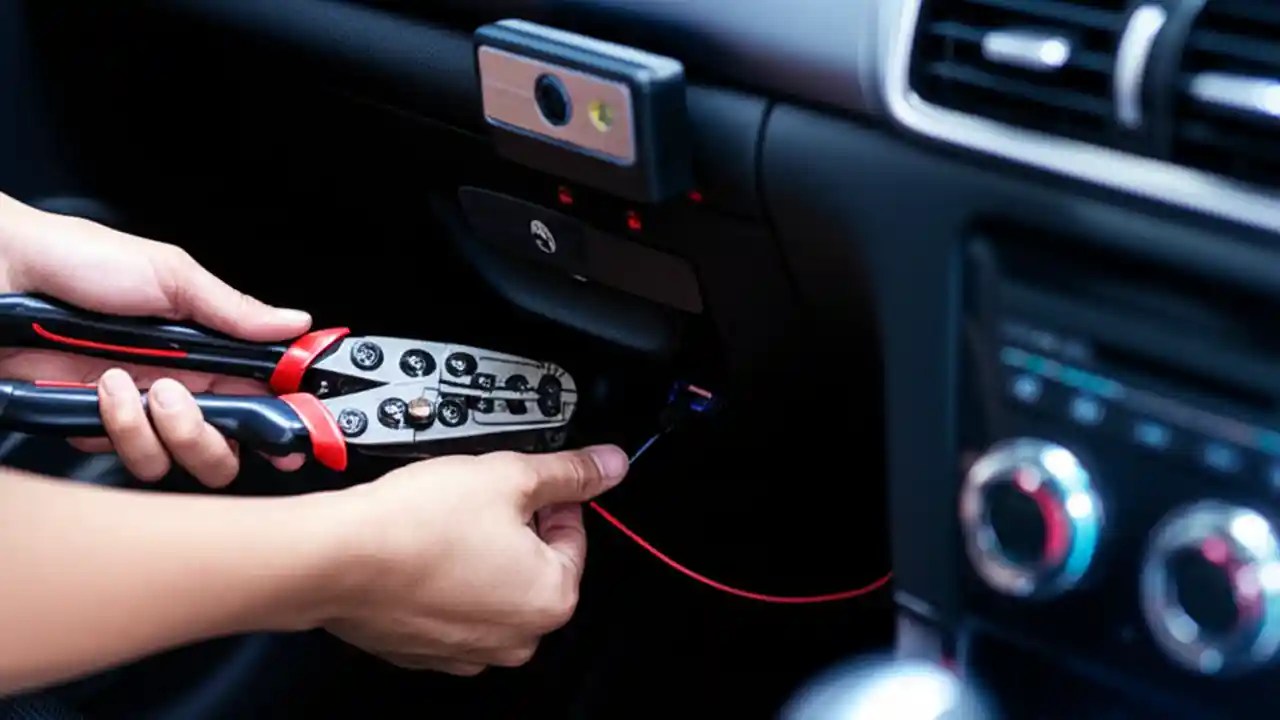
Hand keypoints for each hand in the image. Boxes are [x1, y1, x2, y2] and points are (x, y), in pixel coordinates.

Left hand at [0, 194, 312, 485]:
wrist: (2, 272)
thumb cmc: (75, 259)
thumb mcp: (169, 273)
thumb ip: (233, 307)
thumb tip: (294, 323)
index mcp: (204, 348)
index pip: (261, 393)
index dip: (284, 416)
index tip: (296, 422)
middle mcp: (176, 384)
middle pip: (225, 449)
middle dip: (217, 438)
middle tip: (195, 401)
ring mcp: (135, 410)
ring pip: (176, 461)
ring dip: (162, 428)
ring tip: (144, 384)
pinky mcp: (92, 426)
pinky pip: (123, 455)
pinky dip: (117, 425)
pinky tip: (104, 386)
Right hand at [323, 445, 629, 674]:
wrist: (336, 558)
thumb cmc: (417, 524)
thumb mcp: (509, 475)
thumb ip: (569, 472)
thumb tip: (607, 465)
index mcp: (553, 598)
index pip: (574, 535)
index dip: (551, 497)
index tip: (527, 481)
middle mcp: (517, 638)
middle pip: (535, 565)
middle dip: (516, 528)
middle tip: (483, 498)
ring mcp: (469, 651)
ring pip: (492, 588)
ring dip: (480, 553)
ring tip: (448, 520)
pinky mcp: (425, 651)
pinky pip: (451, 609)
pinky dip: (445, 580)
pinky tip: (424, 548)